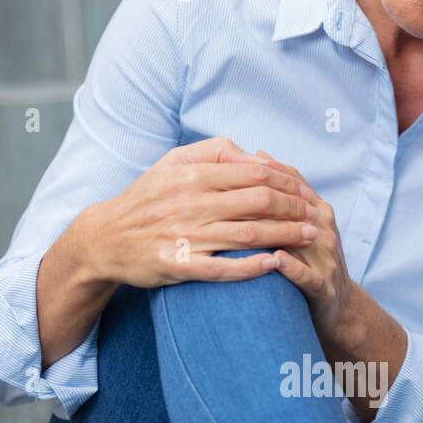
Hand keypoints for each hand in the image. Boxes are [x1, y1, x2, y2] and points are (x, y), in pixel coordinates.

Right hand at [73, 135, 319, 287]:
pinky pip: (224, 269)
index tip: (308, 191)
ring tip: (311, 237)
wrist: (105, 238)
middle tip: (317, 215)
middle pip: (260, 202)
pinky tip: (276, 265)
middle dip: (295, 208)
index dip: (289, 182)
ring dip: (286, 236)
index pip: (256, 174)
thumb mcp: (172, 163)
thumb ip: (213, 153)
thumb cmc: (146, 199)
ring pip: (249, 234)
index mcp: (194, 175)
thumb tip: (252, 155)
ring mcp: (187, 235)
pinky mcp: (181, 266)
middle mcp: (192, 203)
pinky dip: (253, 267)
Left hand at [252, 150, 360, 341]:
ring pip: (299, 236)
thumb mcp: (299, 224)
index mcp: (318, 211)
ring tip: (242, 219)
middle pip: (294, 205)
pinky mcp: (324, 287)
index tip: (236, 162)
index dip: (266, 171)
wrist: (340, 309)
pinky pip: (306, 275)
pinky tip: (273, 259)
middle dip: (263, 195)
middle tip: (230, 186)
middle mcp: (323, 230)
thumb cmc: (310, 262)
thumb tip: (259, 155)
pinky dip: (291, 267)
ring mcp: (326, 258)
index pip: (292, 182)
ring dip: (275, 227)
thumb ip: (282, 193)